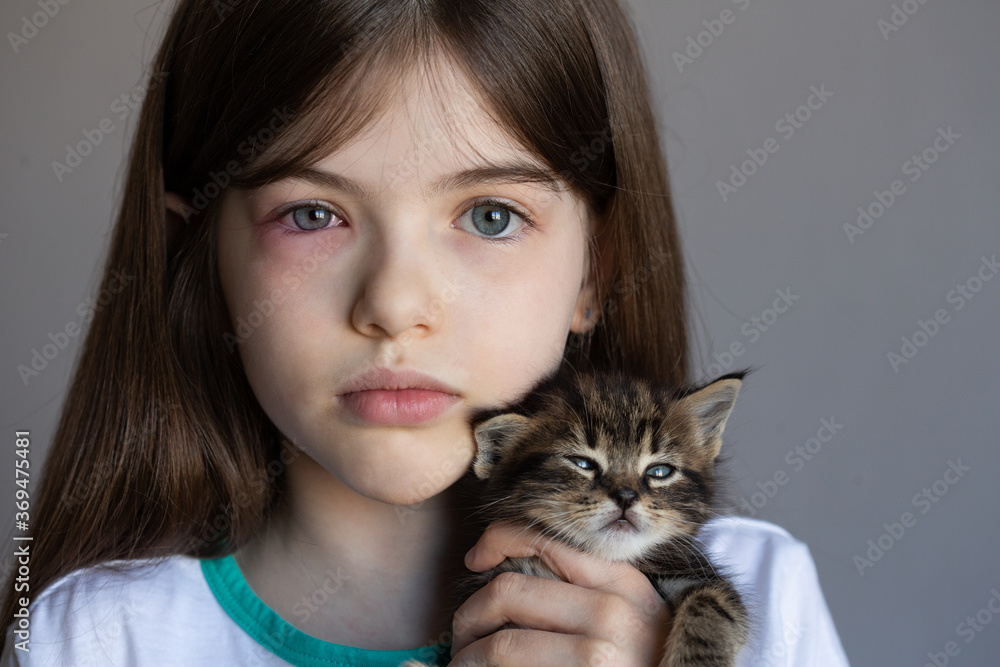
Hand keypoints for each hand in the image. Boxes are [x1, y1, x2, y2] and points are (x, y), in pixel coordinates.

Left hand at [450, 521, 671, 666]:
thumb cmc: (642, 663)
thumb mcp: (629, 617)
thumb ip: (580, 589)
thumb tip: (502, 565)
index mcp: (622, 583)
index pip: (545, 540)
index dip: (497, 540)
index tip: (475, 559)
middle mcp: (612, 616)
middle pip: (508, 593)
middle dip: (470, 614)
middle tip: (462, 635)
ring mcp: (599, 657)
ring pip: (501, 644)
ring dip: (468, 657)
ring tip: (464, 666)